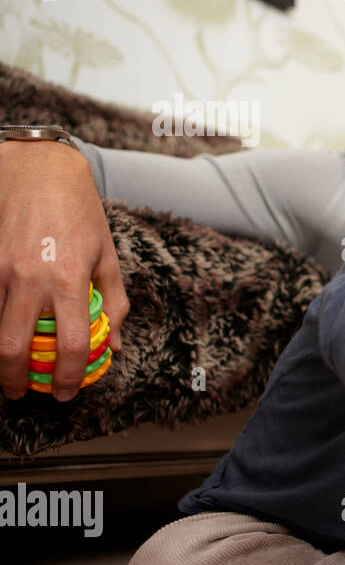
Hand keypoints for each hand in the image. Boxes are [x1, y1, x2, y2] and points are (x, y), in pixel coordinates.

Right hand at [0, 141, 128, 400]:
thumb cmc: (80, 215)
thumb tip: (113, 346)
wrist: (39, 173)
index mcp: (68, 279)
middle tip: (24, 391)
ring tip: (8, 373)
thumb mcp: (108, 257)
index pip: (67, 343)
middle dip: (15, 380)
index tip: (65, 390)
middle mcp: (29, 279)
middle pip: (12, 348)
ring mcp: (0, 271)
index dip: (65, 375)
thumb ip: (114, 304)